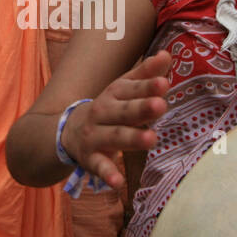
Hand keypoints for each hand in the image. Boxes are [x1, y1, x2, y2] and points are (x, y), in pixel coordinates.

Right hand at [62, 51, 172, 188]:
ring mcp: (95, 136)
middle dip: (141, 108)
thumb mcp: (123, 88)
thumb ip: (145, 73)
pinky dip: (108, 175)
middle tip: (160, 105)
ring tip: (152, 138)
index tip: (164, 82)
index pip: (131, 88)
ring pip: (115, 137)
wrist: (68, 131)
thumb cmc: (108, 107)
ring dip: (132, 138)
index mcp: (113, 94)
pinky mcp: (90, 158)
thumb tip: (167, 54)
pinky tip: (118, 183)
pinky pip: (99, 167)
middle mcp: (103, 113)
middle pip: (124, 111)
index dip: (147, 86)